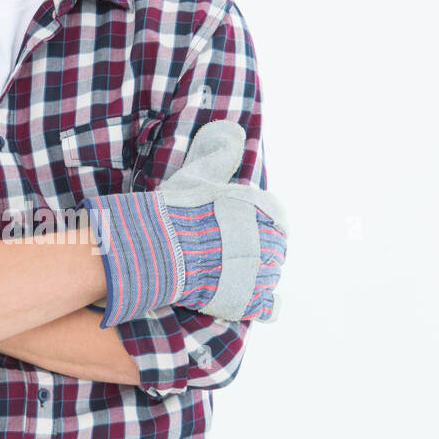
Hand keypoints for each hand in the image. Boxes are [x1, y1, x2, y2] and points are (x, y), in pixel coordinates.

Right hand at [80, 120, 288, 325]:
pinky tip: (250, 302)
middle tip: (228, 255)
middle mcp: (273, 241)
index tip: (239, 230)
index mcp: (266, 210)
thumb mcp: (199, 174)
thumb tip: (234, 131)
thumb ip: (220, 153)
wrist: (163, 250)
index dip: (258, 225)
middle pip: (274, 249)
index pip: (275, 219)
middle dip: (256, 252)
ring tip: (230, 276)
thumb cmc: (177, 211)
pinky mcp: (254, 302)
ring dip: (256, 277)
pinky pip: (270, 307)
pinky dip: (263, 305)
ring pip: (271, 276)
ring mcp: (266, 274)